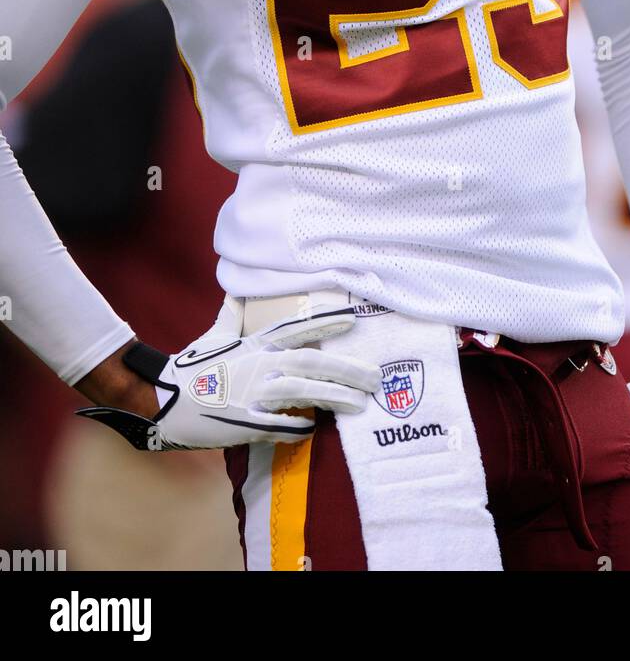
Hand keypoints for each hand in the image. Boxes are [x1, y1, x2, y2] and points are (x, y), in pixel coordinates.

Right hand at [75, 291, 381, 449]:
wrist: (163, 399)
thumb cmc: (192, 366)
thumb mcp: (214, 335)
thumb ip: (231, 315)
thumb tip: (235, 293)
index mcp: (255, 343)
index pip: (297, 329)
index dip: (325, 322)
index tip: (352, 318)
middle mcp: (260, 365)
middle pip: (311, 363)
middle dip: (345, 369)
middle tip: (374, 376)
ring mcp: (254, 394)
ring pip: (304, 393)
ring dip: (334, 397)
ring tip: (360, 404)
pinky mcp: (246, 422)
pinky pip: (280, 426)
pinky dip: (299, 428)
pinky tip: (318, 429)